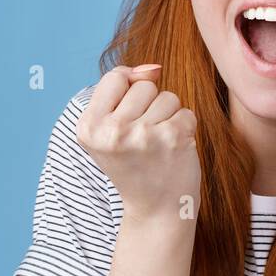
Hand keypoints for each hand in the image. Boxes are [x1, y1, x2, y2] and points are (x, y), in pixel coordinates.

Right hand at [75, 64, 200, 217]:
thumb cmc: (135, 163)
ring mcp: (143, 134)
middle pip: (144, 86)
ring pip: (168, 97)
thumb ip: (124, 91)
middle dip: (150, 106)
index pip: (116, 77)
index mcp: (88, 126)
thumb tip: (152, 68)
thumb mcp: (112, 129)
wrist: (156, 208)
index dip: (129, 91)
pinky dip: (185, 128)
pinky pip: (187, 112)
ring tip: (158, 144)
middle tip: (144, 139)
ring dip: (169, 117)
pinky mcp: (173, 137)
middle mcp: (112, 130)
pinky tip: (174, 149)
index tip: (129, 118)